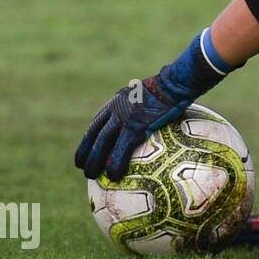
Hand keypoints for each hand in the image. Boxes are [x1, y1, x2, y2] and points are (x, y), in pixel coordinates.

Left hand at [73, 76, 193, 180]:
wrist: (177, 82)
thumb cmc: (175, 87)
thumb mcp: (157, 94)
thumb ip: (152, 107)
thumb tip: (161, 118)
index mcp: (119, 101)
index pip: (99, 121)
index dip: (91, 136)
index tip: (87, 148)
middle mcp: (116, 108)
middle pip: (94, 132)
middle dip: (85, 150)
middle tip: (81, 166)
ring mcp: (123, 116)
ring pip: (101, 142)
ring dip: (94, 160)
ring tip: (90, 176)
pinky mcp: (134, 125)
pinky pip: (121, 149)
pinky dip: (115, 163)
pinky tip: (114, 176)